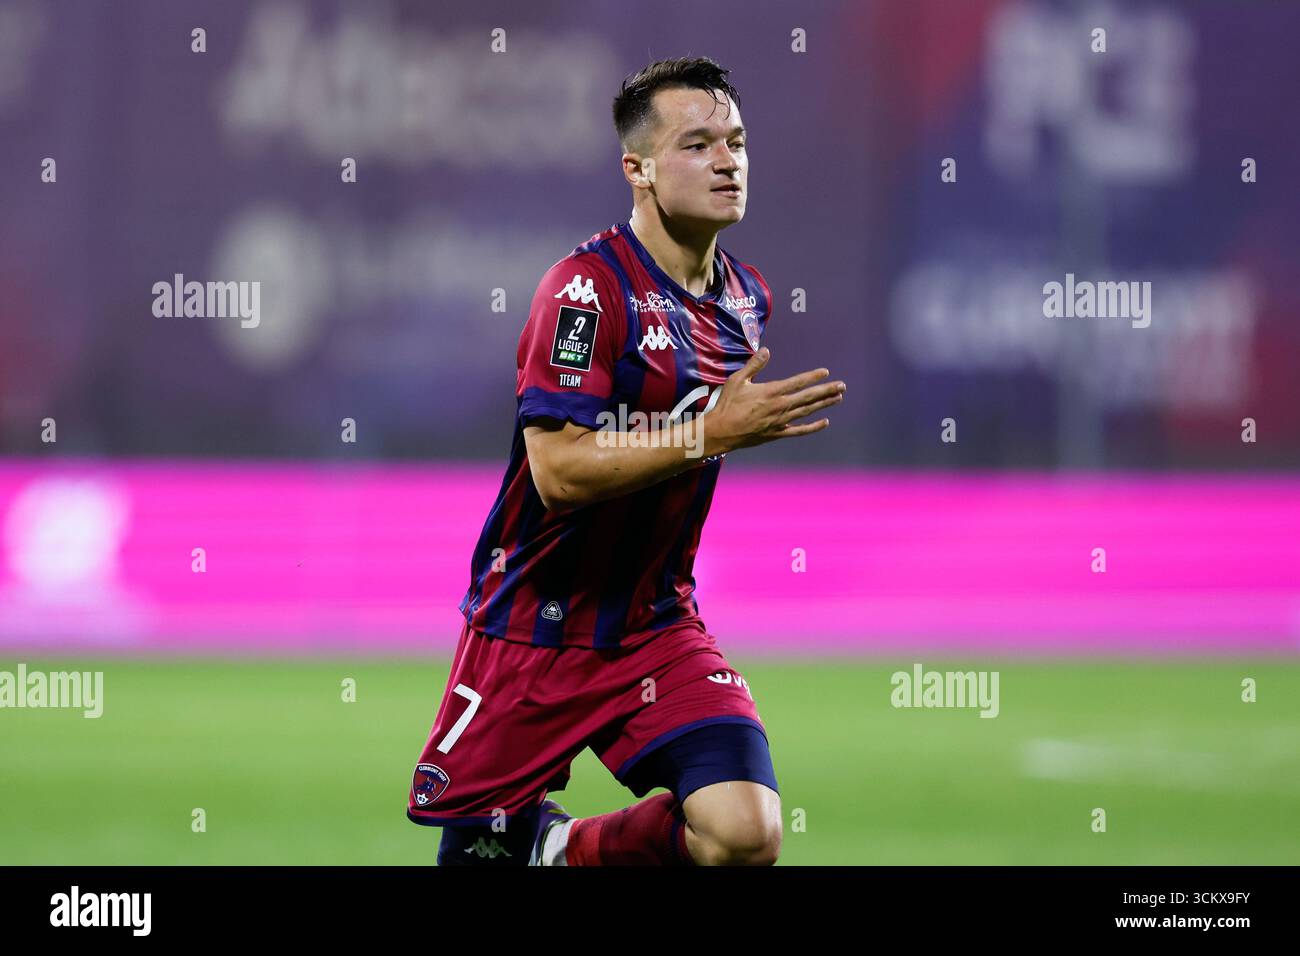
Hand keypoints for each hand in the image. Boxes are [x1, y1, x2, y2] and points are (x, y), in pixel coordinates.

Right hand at [702, 347, 845, 454]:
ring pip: (808, 411)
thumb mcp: (737, 380)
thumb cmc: (727, 404)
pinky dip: (813, 427)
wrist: (721, 431)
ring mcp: (780, 421)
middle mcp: (780, 406)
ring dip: (824, 404)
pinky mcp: (777, 433)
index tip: (826, 372)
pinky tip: (825, 422)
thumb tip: (766, 350)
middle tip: (842, 385)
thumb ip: (754, 365)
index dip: (813, 376)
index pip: (798, 382)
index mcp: (771, 391)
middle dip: (827, 390)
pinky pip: (800, 430)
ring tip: (838, 398)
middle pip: (809, 397)